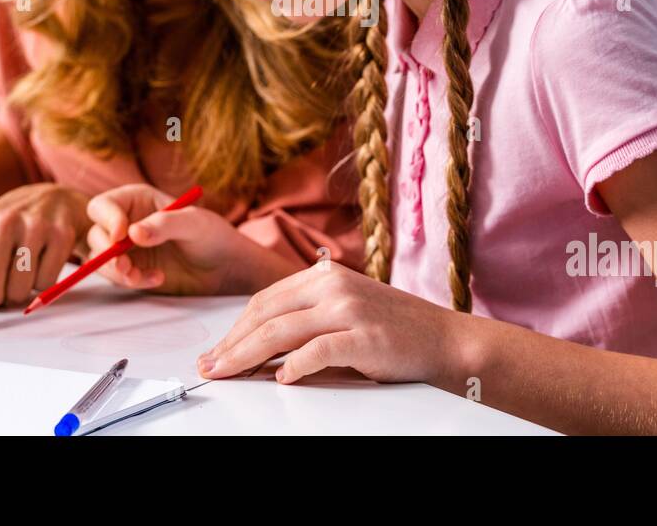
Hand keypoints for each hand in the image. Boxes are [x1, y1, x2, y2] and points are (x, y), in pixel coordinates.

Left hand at [0, 183, 90, 321]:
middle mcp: (3, 219)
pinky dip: (44, 283)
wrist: (54, 199)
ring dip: (22, 290)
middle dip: (0, 296)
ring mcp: (34, 224)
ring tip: (26, 267)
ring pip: (22, 289)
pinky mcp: (61, 233)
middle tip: (5, 280)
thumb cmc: (10, 225)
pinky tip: (45, 262)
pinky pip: (47, 282)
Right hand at [86, 184, 298, 295]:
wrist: (224, 268)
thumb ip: (164, 225)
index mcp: (137, 199)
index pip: (103, 205)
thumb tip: (132, 233)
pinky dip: (131, 281)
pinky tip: (157, 279)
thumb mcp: (194, 224)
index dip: (106, 219)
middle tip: (123, 264)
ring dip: (116, 270)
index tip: (121, 235)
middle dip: (105, 250)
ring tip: (138, 275)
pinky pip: (117, 277)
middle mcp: (127, 222)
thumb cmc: (212, 235)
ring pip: (100, 258)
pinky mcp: (132, 270)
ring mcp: (127, 248)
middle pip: (95, 233)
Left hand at [196, 261, 462, 384]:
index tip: (217, 350)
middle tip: (210, 366)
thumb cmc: (396, 330)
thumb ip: (307, 321)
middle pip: (265, 314)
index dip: (236, 327)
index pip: (266, 300)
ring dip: (247, 356)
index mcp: (325, 275)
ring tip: (228, 373)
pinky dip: (293, 367)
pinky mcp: (363, 336)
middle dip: (232, 343)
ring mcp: (348, 308)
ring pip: (280, 331)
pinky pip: (315, 351)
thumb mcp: (347, 311)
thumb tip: (260, 350)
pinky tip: (280, 379)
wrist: (446, 340)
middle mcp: (333, 285)